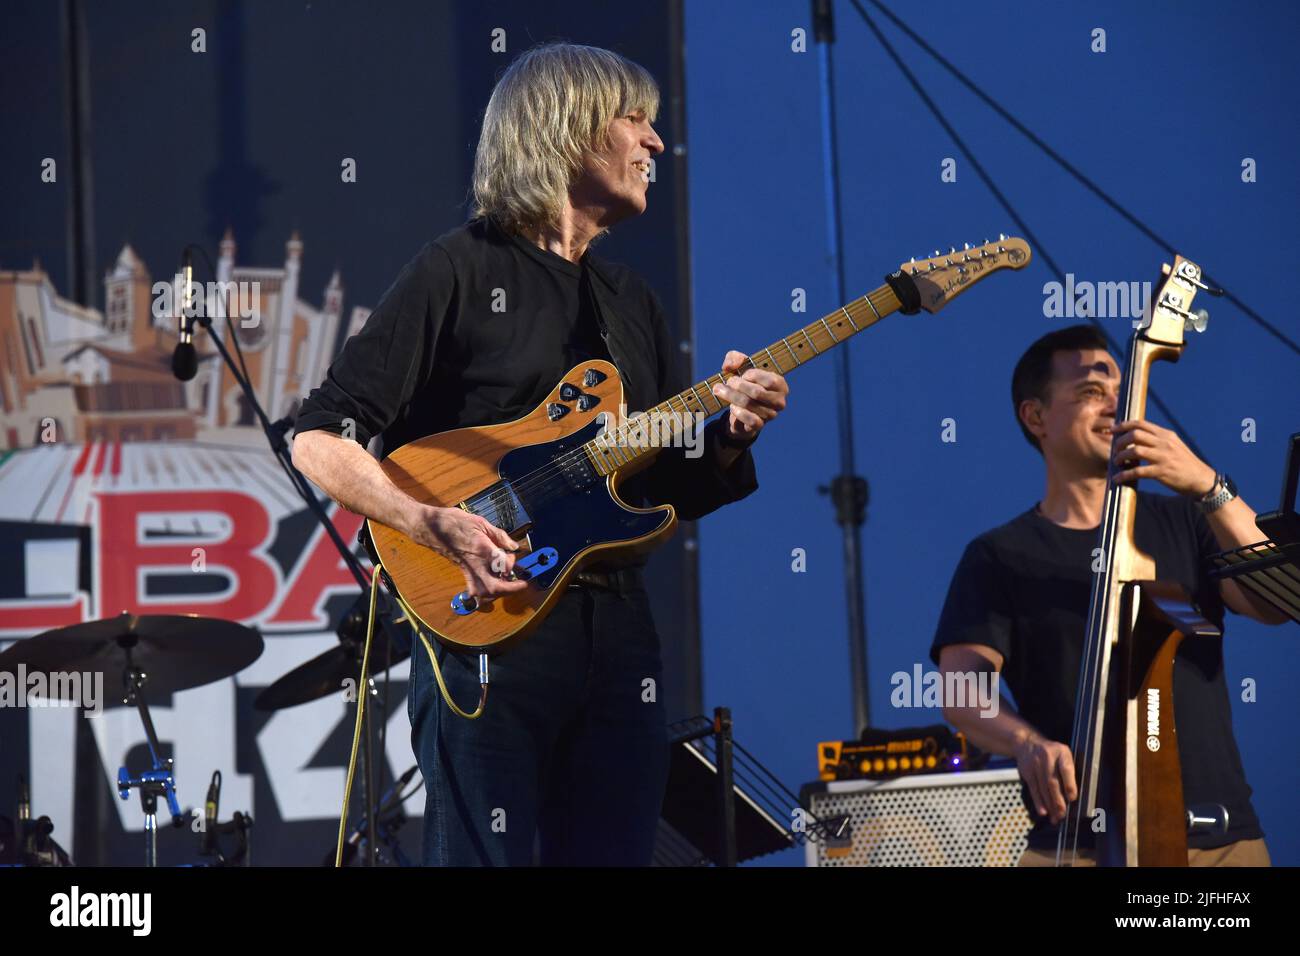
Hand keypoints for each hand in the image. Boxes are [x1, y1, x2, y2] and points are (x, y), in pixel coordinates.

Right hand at [404, 504, 529, 599]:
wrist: (430, 527)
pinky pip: (474, 589)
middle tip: (521, 584)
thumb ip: (499, 535)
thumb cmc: (453, 522)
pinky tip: (493, 586)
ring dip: (498, 592)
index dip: (513, 563)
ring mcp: (467, 569)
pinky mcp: (463, 572)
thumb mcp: (480, 522)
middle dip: (510, 589)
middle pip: (494, 587)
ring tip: (508, 584)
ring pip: (483, 592)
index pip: (503, 565)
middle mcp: (475, 563)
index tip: (514, 556)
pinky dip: (485, 592)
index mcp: (481, 548)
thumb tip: (513, 546)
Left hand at [710, 350, 788, 444]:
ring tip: (721, 390)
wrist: (739, 409)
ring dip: (732, 396)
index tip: (741, 374)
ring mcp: (771, 415)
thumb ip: (735, 358)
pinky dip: (738, 412)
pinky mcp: (760, 426)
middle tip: (728, 381)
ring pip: (749, 404)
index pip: (769, 380)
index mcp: (780, 385)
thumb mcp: (739, 366)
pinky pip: (751, 420)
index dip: (752, 376)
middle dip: (738, 385)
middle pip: (757, 393)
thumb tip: (729, 366)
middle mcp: (779, 401)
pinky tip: (732, 406)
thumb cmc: (744, 383)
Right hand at [1013, 731, 1078, 824]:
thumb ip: (1069, 770)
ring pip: (1043, 788)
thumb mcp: (1063, 755)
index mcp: (1061, 752)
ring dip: (1049, 804)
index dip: (1069, 785)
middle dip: (1058, 800)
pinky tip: (1043, 811)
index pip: (1066, 769)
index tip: (1072, 798)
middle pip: (1052, 781)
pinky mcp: (1026, 771)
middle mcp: (1047, 757)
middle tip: (1063, 813)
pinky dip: (1038, 801)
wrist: (1027, 743)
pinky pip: (1033, 789)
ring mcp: (1035, 764)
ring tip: (1055, 816)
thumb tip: (1072, 795)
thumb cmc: (1052, 753)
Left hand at [1111, 420, 1215, 496]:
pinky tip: (1118, 479)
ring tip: (1117, 463)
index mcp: (1166, 435)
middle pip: (1135, 435)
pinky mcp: (1162, 472)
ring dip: (1121, 457)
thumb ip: (1158, 439)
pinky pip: (1138, 471)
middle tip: (1115, 450)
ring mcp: (1163, 457)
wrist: (1201, 479)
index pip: (1141, 424)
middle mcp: (1165, 443)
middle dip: (1120, 442)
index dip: (1124, 425)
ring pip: (1135, 451)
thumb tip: (1136, 436)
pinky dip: (1124, 475)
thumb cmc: (1184, 463)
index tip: (1113, 429)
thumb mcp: (1174, 445)